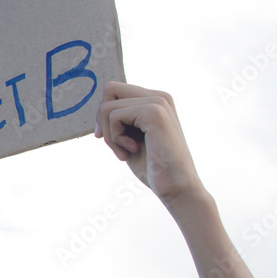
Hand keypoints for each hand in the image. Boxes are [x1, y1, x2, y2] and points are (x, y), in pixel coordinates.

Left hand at [94, 81, 204, 205]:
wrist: (178, 188)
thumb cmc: (153, 167)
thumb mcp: (131, 137)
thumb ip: (120, 120)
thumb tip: (99, 108)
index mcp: (155, 100)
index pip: (114, 91)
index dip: (104, 115)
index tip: (110, 139)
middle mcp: (159, 96)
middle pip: (110, 89)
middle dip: (103, 120)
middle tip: (114, 145)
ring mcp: (158, 102)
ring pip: (107, 106)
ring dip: (109, 135)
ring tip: (125, 153)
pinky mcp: (154, 112)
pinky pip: (113, 116)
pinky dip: (114, 138)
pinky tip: (132, 150)